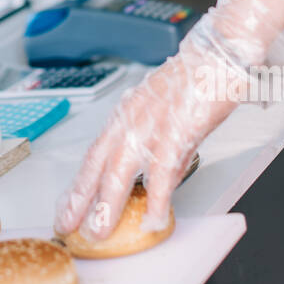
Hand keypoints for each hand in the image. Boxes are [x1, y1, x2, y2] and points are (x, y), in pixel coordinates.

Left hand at [54, 0, 278, 238]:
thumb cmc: (194, 78)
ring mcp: (151, 126)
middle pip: (97, 166)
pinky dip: (156, 198)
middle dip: (80, 200)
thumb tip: (158, 179)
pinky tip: (153, 218)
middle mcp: (130, 119)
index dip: (79, 183)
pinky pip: (162, 172)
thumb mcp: (163, 111)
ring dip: (107, 204)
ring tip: (99, 231)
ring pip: (121, 172)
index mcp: (125, 114)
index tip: (67, 206)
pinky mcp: (176, 131)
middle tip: (67, 226)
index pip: (94, 155)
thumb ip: (157, 145)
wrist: (217, 53)